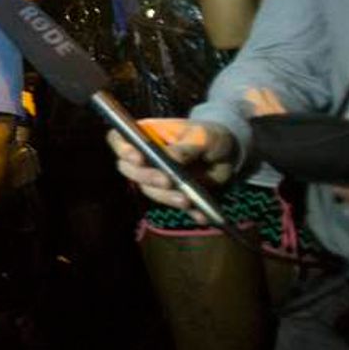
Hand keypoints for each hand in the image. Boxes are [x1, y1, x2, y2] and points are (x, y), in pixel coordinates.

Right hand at [107, 118, 236, 222]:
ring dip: (166, 196)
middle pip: (130, 170)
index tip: (138, 158)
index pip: (120, 140)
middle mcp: (145, 158)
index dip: (122, 149)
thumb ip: (186, 146)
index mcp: (146, 136)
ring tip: (187, 199)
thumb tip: (170, 158)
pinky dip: (188, 211)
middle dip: (146, 177)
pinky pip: (174, 205)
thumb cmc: (209, 136)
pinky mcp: (172, 194)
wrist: (229, 153)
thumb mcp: (202, 136)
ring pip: (149, 190)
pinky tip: (200, 213)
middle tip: (166, 180)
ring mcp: (157, 178)